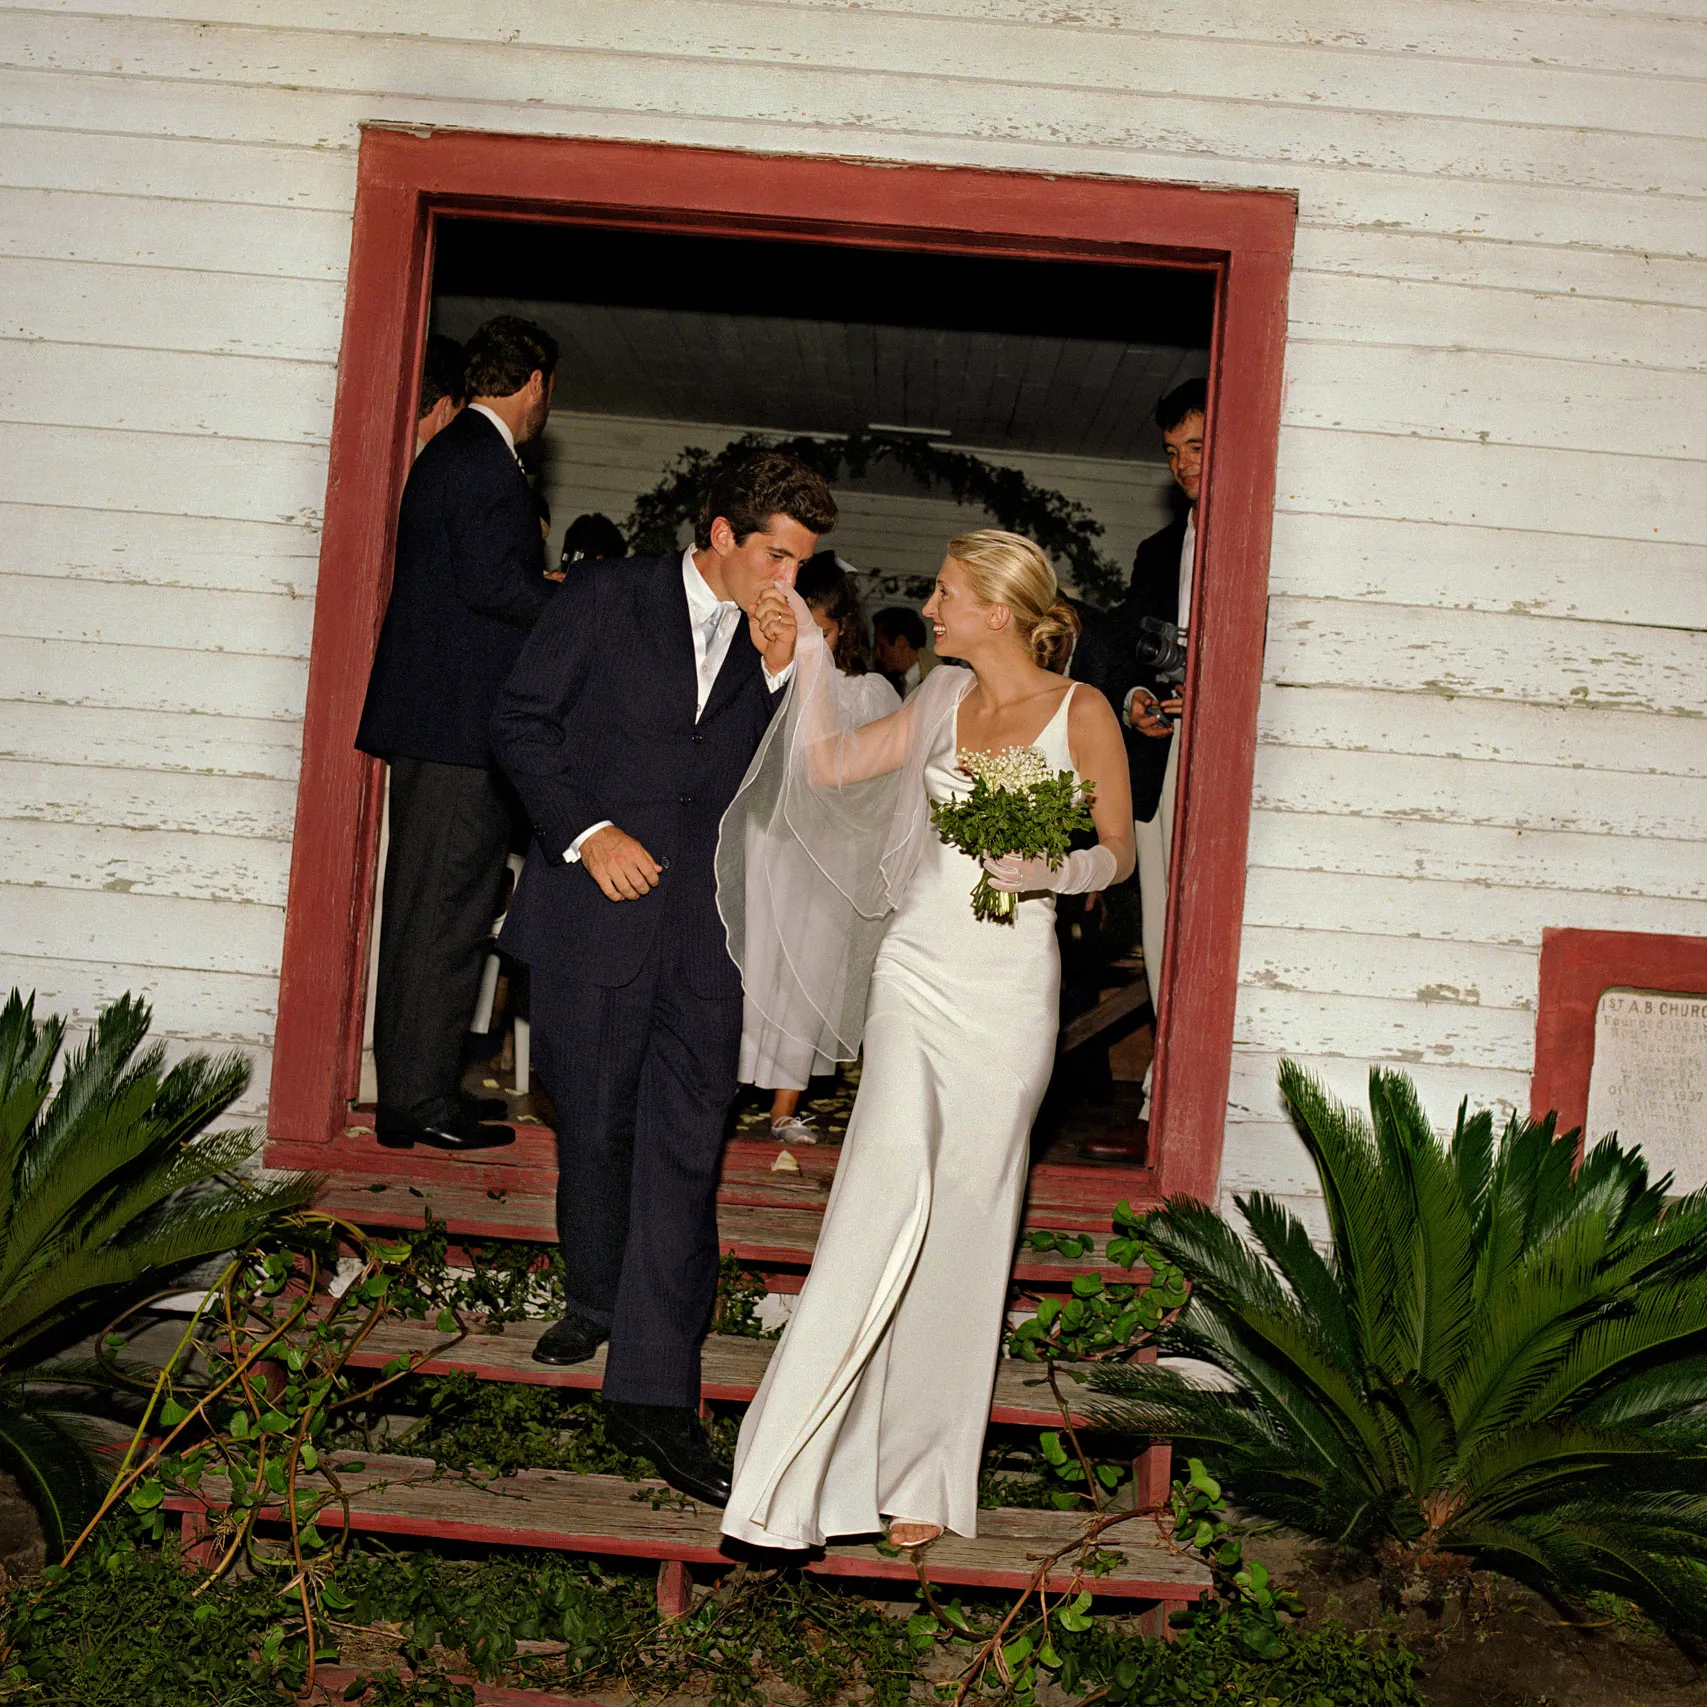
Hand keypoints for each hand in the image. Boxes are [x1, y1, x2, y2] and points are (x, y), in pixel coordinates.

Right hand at [579, 825, 661, 901]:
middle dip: (644, 890)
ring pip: (625, 889)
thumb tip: (658, 869)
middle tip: (644, 890)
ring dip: (632, 895)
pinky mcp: (599, 874)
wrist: (593, 834)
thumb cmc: (614, 838)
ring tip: (633, 894)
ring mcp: (610, 868)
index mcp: (634, 852)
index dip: (654, 881)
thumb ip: (647, 858)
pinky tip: (620, 896)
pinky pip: (610, 891)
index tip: (653, 883)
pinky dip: (616, 897)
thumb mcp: (634, 843)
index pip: (649, 872)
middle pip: (639, 883)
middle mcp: (623, 861)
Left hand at [750, 585, 797, 674]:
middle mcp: (787, 610)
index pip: (770, 592)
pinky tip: (773, 637)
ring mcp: (790, 620)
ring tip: (769, 633)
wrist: (773, 658)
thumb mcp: (755, 624)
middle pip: (768, 601)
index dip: (760, 600)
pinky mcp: (791, 630)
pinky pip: (773, 626)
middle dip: (759, 614)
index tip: (760, 612)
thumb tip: (752, 605)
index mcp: (780, 606)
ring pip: (770, 614)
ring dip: (764, 626)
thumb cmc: (766, 641)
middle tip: (763, 624)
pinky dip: (768, 633)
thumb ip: (753, 613)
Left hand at [983, 845, 1117, 896]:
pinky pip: (1010, 888)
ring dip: (993, 868)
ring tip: (985, 862)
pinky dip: (999, 886)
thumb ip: (1029, 840)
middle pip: (1006, 863)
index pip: (1013, 851)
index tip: (992, 840)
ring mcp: (1026, 880)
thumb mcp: (1043, 845)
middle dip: (993, 856)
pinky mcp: (1025, 888)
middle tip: (984, 850)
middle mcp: (1028, 870)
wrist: (1063, 875)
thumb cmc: (1051, 857)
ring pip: (1005, 875)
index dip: (1001, 846)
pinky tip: (989, 881)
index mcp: (1033, 857)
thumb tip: (1014, 828)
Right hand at [1128, 687, 1181, 738]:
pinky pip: (1158, 733)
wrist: (1139, 701)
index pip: (1141, 722)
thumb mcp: (1141, 696)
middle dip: (1159, 732)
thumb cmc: (1140, 699)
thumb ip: (1144, 698)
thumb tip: (1149, 701)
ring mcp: (1146, 728)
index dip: (1149, 721)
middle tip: (1168, 729)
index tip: (1157, 716)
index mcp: (1135, 717)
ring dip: (1164, 733)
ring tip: (1172, 729)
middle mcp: (1139, 725)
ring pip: (1154, 734)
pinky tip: (1171, 728)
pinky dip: (1165, 732)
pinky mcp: (1152, 728)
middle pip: (1148, 732)